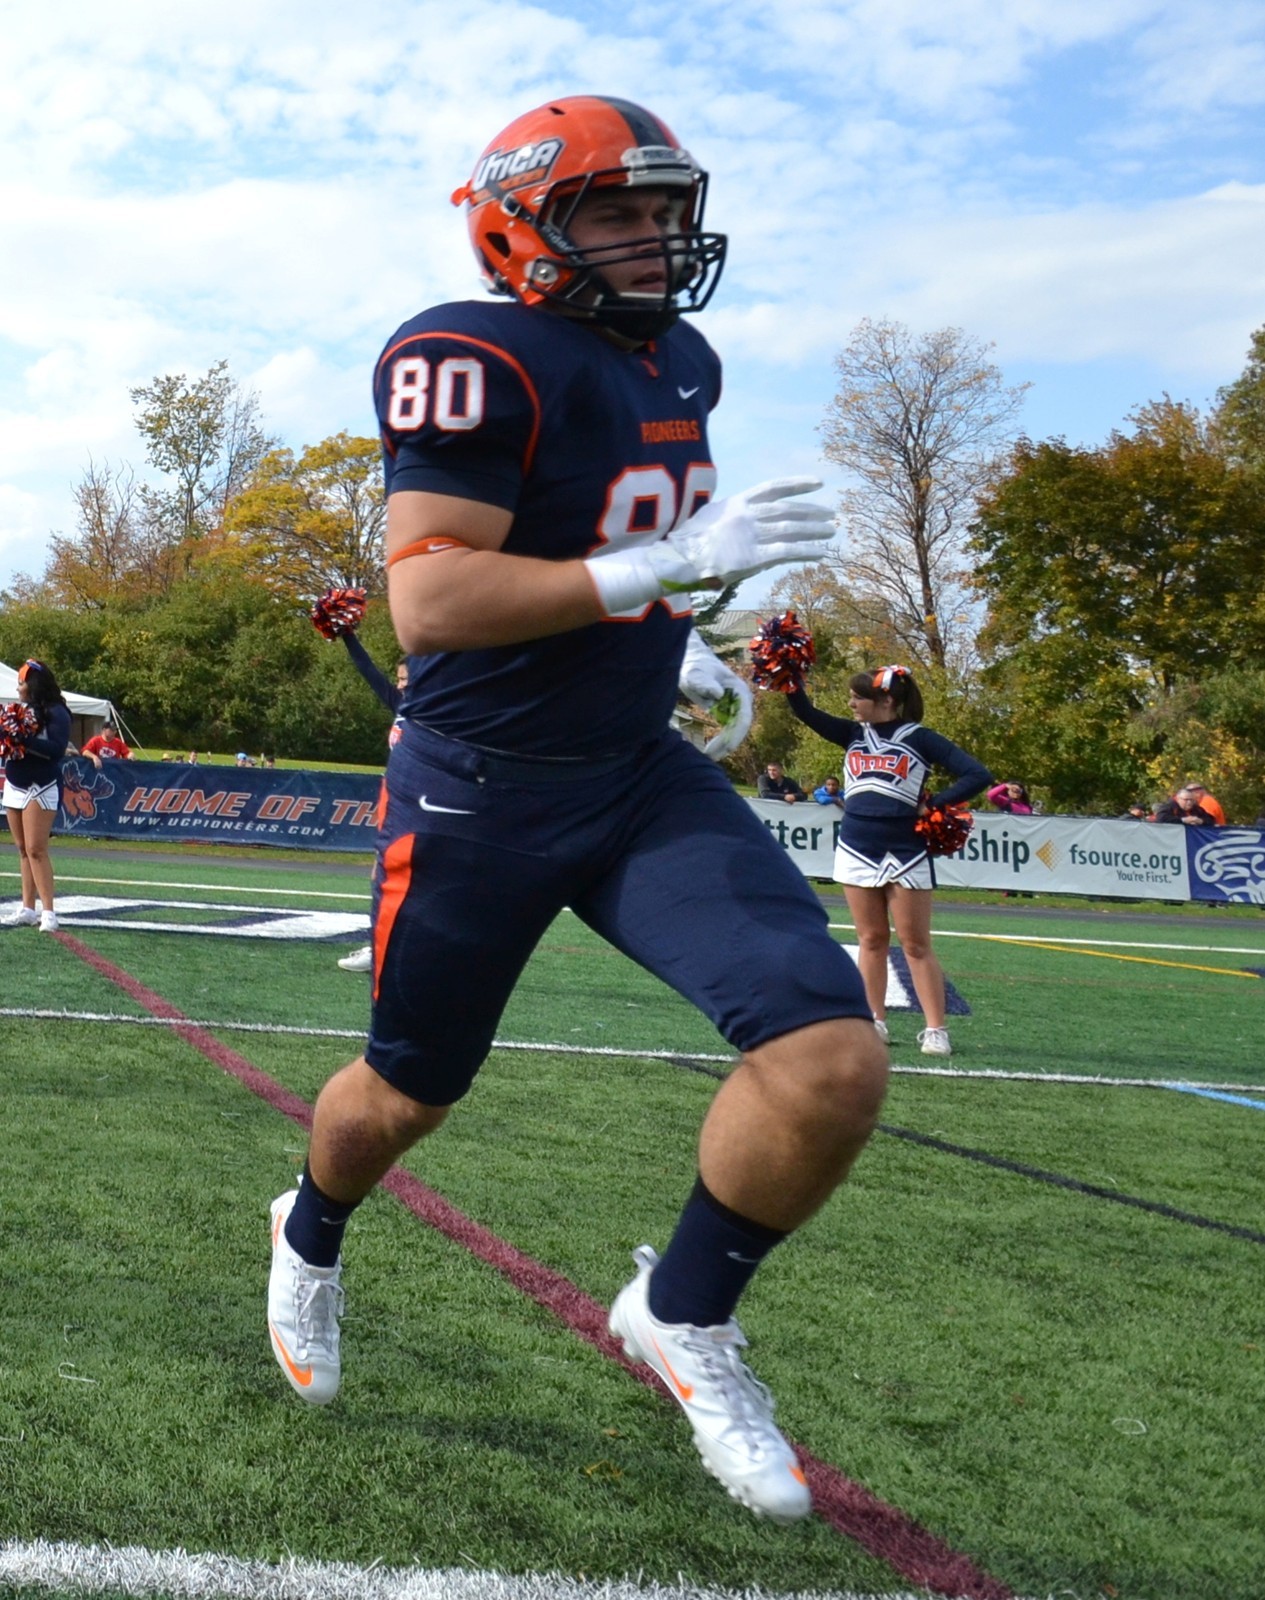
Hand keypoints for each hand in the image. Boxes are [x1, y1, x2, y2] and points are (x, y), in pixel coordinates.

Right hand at [661, 478, 835, 586]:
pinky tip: (821, 553)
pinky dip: (806, 551)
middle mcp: (748, 514)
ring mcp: (751, 535)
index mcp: (737, 501)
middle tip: (831, 514)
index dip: (798, 484)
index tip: (818, 483)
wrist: (678, 560)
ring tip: (831, 532)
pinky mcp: (753, 557)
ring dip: (814, 530)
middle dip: (812, 512)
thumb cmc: (689, 542)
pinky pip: (787, 552)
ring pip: (792, 529)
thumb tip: (745, 516)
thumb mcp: (711, 516)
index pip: (774, 487)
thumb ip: (732, 514)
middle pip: (788, 510)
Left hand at [678, 630, 752, 758]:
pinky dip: (720, 741)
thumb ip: (704, 682)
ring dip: (723, 745)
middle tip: (709, 756)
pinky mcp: (727, 713)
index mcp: (739, 691)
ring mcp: (736, 707)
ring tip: (708, 756)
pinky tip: (709, 751)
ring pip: (735, 732)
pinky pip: (728, 731)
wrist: (693, 663)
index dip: (735, 735)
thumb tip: (718, 694)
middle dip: (727, 744)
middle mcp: (742, 701)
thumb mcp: (695, 674)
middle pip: (740, 728)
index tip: (724, 748)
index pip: (743, 718)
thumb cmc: (694, 667)